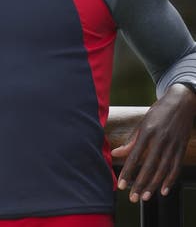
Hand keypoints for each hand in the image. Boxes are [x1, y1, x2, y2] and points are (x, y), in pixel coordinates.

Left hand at [112, 83, 195, 202]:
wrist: (181, 102)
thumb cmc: (158, 112)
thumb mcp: (143, 122)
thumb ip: (131, 140)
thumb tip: (117, 153)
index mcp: (147, 131)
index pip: (135, 155)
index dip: (128, 171)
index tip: (121, 184)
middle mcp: (160, 139)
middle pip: (149, 166)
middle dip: (140, 183)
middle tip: (133, 197)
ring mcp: (172, 144)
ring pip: (162, 170)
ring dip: (153, 186)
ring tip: (145, 197)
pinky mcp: (181, 148)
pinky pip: (176, 168)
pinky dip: (170, 181)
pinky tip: (163, 190)